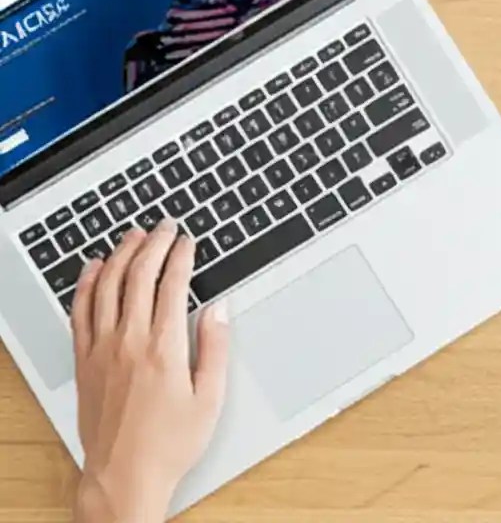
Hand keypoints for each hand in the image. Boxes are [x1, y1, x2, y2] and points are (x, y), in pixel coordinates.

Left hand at [71, 220, 229, 522]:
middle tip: (165, 228)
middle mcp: (129, 342)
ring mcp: (101, 350)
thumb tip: (218, 309)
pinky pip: (80, 311)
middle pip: (138, 276)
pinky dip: (87, 284)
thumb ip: (214, 347)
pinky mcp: (84, 361)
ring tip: (134, 236)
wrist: (125, 473)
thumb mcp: (210, 397)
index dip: (181, 256)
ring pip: (107, 286)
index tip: (188, 241)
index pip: (172, 286)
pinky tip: (94, 268)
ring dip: (121, 255)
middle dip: (153, 245)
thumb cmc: (170, 442)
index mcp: (164, 348)